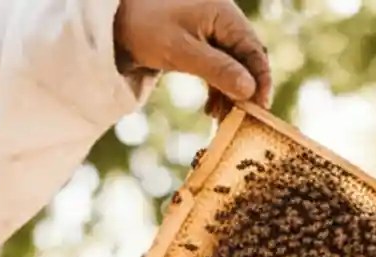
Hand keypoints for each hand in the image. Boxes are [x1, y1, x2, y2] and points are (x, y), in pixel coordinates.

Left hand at [114, 0, 271, 118]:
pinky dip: (216, 89)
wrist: (113, 20)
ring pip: (232, 67)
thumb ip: (217, 69)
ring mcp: (212, 33)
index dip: (261, 81)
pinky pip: (217, 69)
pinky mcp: (199, 45)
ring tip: (220, 119)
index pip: (254, 51)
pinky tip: (210, 109)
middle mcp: (223, 21)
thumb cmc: (145, 27)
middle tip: (241, 121)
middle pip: (246, 60)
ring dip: (230, 94)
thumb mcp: (180, 51)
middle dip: (245, 91)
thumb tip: (249, 90)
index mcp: (224, 15)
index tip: (259, 110)